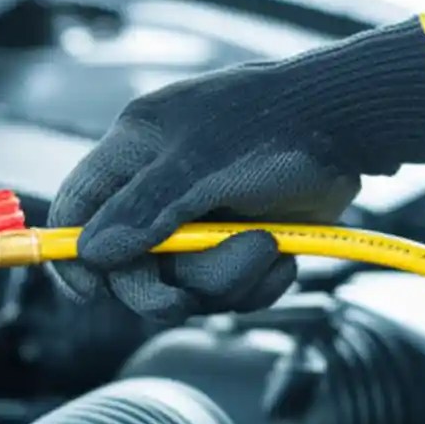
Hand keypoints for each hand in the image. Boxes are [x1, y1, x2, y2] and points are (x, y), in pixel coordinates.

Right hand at [47, 64, 360, 322]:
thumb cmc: (273, 126)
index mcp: (135, 152)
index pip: (78, 207)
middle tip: (185, 297)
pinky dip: (257, 282)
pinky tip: (281, 257)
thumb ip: (143, 210)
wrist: (351, 127)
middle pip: (131, 265)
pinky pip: (228, 288)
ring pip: (185, 283)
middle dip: (164, 286)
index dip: (73, 254)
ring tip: (265, 246)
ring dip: (225, 279)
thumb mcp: (201, 164)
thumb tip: (91, 253)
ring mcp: (200, 217)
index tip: (90, 291)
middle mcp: (160, 188)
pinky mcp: (238, 240)